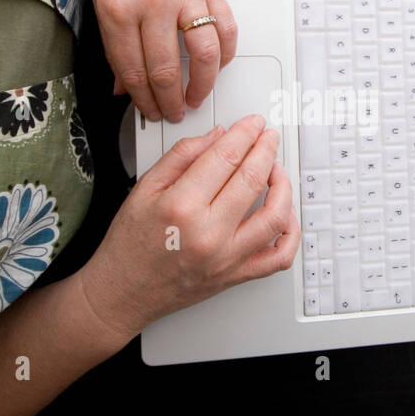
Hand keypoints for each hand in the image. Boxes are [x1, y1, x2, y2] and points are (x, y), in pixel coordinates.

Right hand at [74, 114, 298, 341]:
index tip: (253, 124)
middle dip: (266, 149)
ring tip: (276, 170)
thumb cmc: (129, 244)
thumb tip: (217, 136)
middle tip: (267, 137)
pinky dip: (290, 233)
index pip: (226, 157)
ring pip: (275, 216)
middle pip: (253, 179)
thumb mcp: (144, 188)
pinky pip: (279, 257)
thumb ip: (182, 156)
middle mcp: (207, 233)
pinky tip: (285, 214)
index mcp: (181, 206)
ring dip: (283, 185)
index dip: (246, 133)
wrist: (124, 292)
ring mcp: (226, 257)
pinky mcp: (236, 276)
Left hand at [88, 0, 237, 122]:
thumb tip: (122, 83)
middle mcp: (153, 4)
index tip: (148, 110)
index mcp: (118, 9)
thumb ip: (112, 41)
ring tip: (196, 97)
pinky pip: (226, 28)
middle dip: (170, 101)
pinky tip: (216, 64)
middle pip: (166, 71)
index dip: (142, 100)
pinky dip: (225, 53)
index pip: (132, 71)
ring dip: (201, 86)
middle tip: (172, 112)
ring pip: (203, 57)